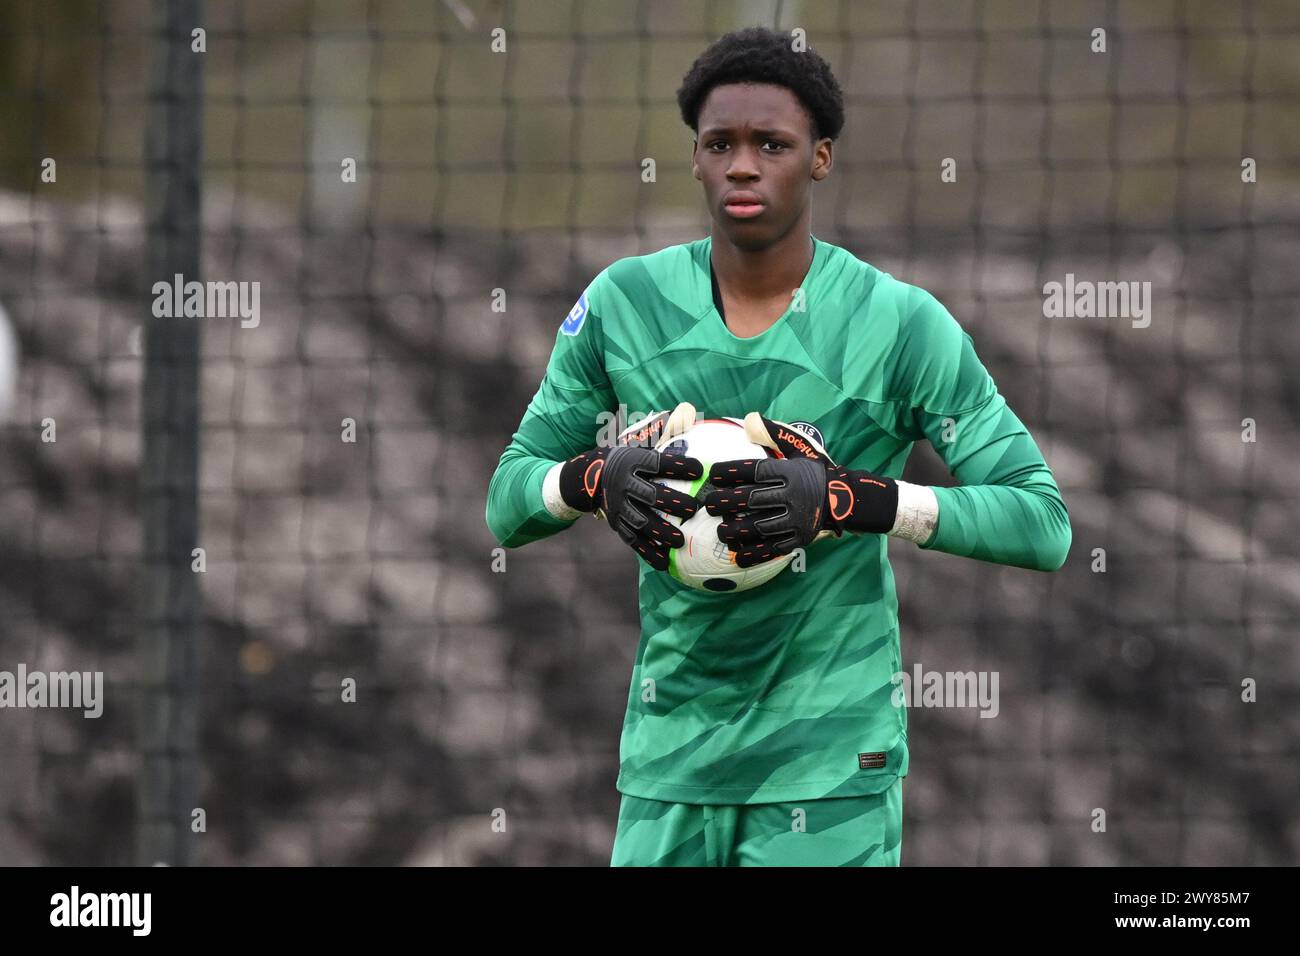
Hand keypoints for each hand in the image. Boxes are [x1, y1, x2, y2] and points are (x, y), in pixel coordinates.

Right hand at [558, 403, 702, 570]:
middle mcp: (624, 483)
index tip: (700, 468)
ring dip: (659, 531)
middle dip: (670, 502)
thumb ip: (664, 432)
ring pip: (639, 520)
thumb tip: (687, 409)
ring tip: (679, 541)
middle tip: (693, 509)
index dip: (678, 464)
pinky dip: (648, 552)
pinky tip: (664, 562)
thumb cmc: (628, 458)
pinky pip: (633, 540)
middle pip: (648, 493)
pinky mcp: (617, 524)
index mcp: (633, 461)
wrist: (588, 477)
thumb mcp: (640, 441)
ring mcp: (619, 506)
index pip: (657, 461)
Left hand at [702, 413, 898, 567]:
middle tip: (708, 504)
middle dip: (727, 502)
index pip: (756, 470)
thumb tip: (749, 418)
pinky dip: (755, 553)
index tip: (713, 474)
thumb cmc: (814, 471)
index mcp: (791, 472)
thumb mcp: (799, 449)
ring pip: (761, 526)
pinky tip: (738, 555)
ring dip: (737, 530)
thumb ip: (773, 434)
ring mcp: (798, 519)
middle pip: (754, 499)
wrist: (846, 499)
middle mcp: (794, 495)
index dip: (732, 471)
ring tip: (720, 531)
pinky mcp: (800, 539)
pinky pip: (774, 548)